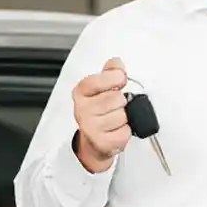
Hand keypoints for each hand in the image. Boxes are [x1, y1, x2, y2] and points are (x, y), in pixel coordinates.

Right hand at [72, 57, 131, 172]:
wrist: (93, 141)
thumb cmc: (99, 111)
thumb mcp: (101, 87)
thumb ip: (110, 71)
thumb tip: (116, 64)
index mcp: (81, 92)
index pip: (98, 80)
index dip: (115, 78)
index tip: (119, 80)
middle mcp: (82, 110)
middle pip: (117, 98)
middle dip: (121, 102)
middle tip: (114, 106)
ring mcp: (90, 128)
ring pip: (123, 115)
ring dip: (124, 118)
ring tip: (114, 119)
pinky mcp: (101, 142)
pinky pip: (125, 131)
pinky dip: (125, 131)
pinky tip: (116, 130)